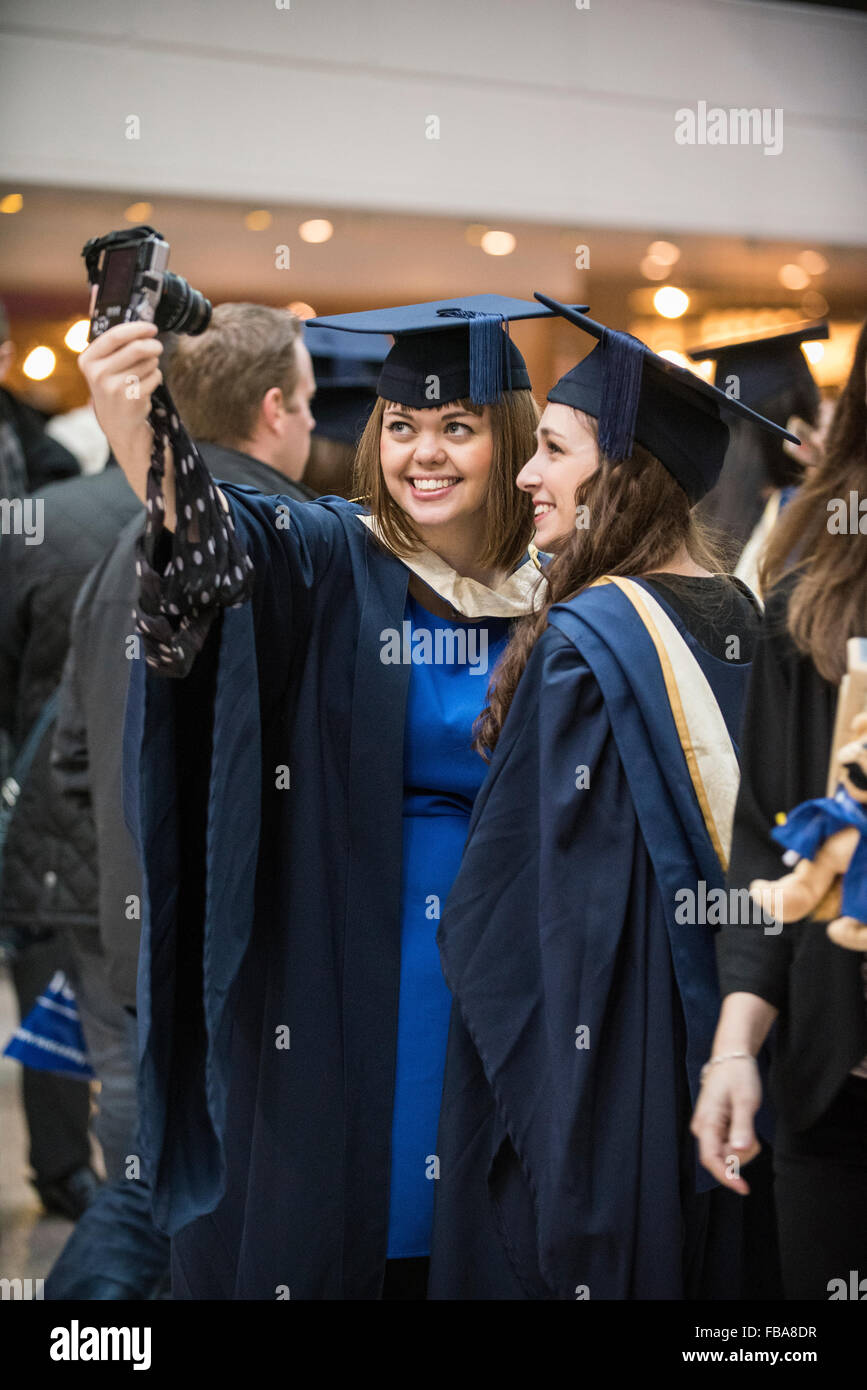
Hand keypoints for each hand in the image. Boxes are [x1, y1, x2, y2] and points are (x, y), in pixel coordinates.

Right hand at [78, 321, 163, 503]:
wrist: (118, 425)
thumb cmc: (113, 389)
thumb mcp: (103, 366)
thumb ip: (112, 344)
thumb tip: (126, 315)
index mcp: (88, 360)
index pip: (114, 335)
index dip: (136, 328)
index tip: (151, 327)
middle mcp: (97, 374)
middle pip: (137, 348)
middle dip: (152, 345)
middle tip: (157, 346)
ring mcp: (114, 388)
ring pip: (148, 362)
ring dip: (153, 364)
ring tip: (144, 373)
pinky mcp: (132, 398)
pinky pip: (155, 377)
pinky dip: (156, 379)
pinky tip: (146, 387)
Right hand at [690, 1056, 761, 1194]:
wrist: (732, 1058)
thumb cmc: (738, 1075)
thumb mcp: (745, 1100)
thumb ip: (742, 1126)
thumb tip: (739, 1150)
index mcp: (706, 1123)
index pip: (711, 1159)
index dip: (726, 1177)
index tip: (744, 1188)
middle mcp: (703, 1129)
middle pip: (723, 1159)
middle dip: (742, 1154)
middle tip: (753, 1133)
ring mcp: (709, 1129)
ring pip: (728, 1155)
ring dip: (744, 1147)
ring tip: (748, 1122)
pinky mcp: (715, 1129)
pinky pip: (730, 1146)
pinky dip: (742, 1142)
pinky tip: (744, 1124)